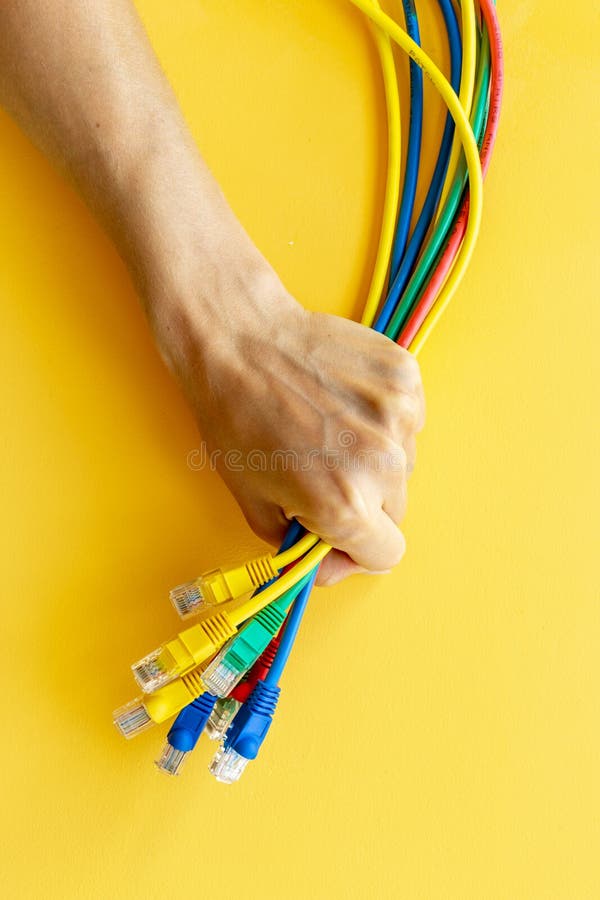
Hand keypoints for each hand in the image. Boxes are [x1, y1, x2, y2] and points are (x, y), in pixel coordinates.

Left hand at [151, 265, 424, 585]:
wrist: (237, 339)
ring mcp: (398, 416)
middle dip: (363, 503)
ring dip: (374, 459)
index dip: (357, 551)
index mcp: (344, 504)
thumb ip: (300, 546)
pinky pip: (408, 420)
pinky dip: (383, 419)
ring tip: (329, 429)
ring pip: (402, 464)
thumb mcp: (255, 504)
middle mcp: (382, 464)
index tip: (337, 536)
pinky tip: (343, 402)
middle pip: (394, 510)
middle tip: (322, 473)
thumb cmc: (236, 419)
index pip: (385, 554)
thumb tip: (329, 561)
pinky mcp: (405, 377)